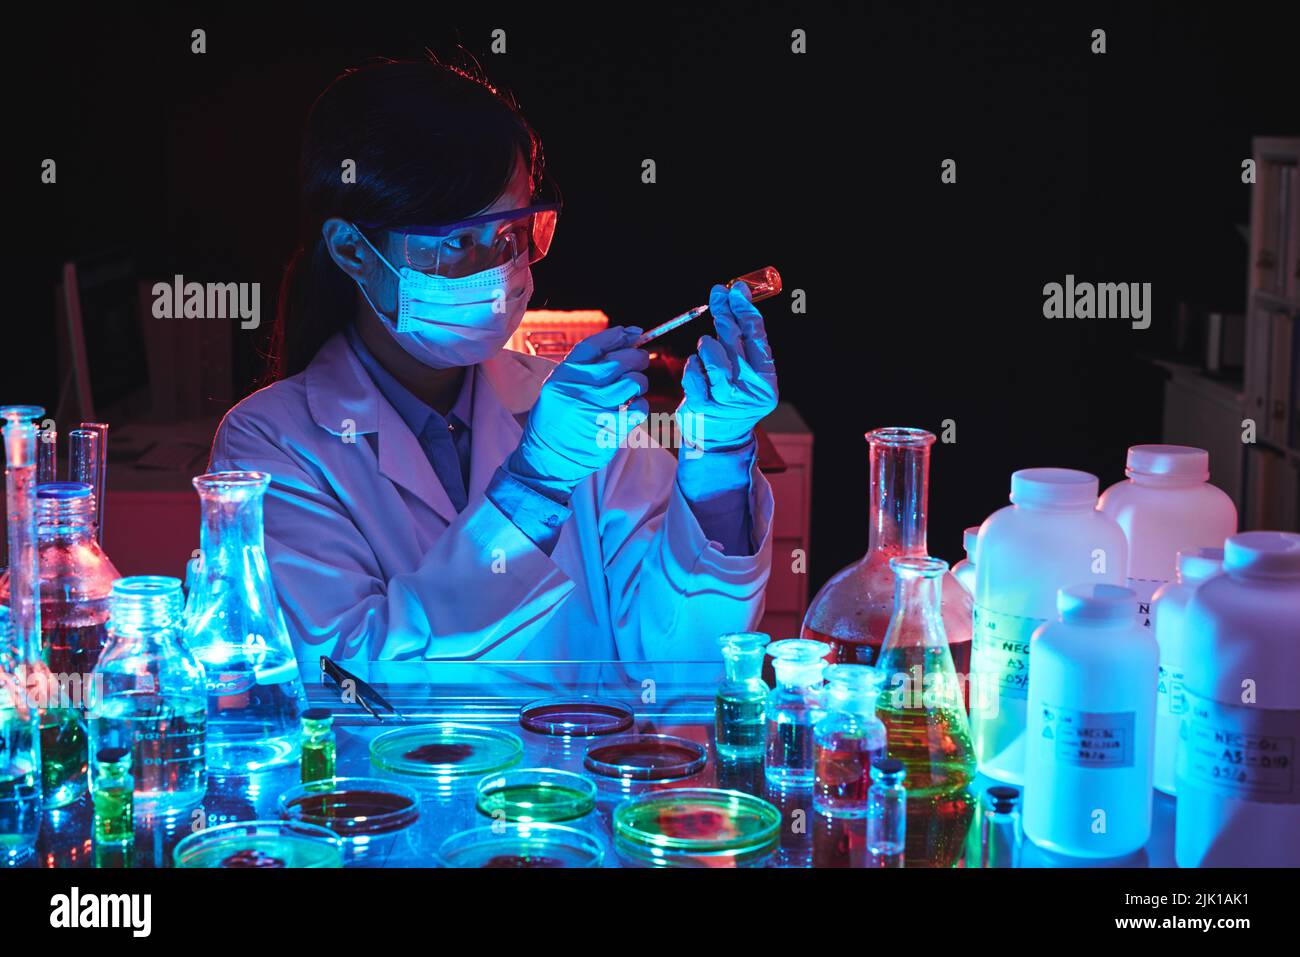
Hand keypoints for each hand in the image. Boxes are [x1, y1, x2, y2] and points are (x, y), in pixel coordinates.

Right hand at [507, 326, 649, 492]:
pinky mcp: (609, 430)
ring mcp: (594, 411)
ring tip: (634, 388)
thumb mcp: (560, 387)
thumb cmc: (558, 418)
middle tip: (640, 361)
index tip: (634, 332)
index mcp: (564, 376)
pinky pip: (639, 408)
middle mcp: (578, 390)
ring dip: (639, 382)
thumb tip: (626, 338)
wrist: (547, 459)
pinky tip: (633, 407)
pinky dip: (641, 405)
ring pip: (633, 383)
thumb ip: (586, 366)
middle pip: (619, 362)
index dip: (617, 336)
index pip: (594, 346)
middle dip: (636, 357)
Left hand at [677, 282, 777, 452]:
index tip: (736, 289)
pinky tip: (696, 368)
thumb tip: (735, 298)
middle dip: (724, 313)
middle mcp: (749, 390)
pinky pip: (692, 372)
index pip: (756, 335)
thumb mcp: (746, 375)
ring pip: (712, 354)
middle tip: (717, 294)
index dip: (746, 308)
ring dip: (706, 345)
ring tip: (707, 348)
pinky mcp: (702, 406)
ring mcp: (725, 400)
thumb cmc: (732, 400)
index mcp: (765, 380)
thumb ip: (744, 343)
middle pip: (734, 340)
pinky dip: (692, 366)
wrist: (718, 442)